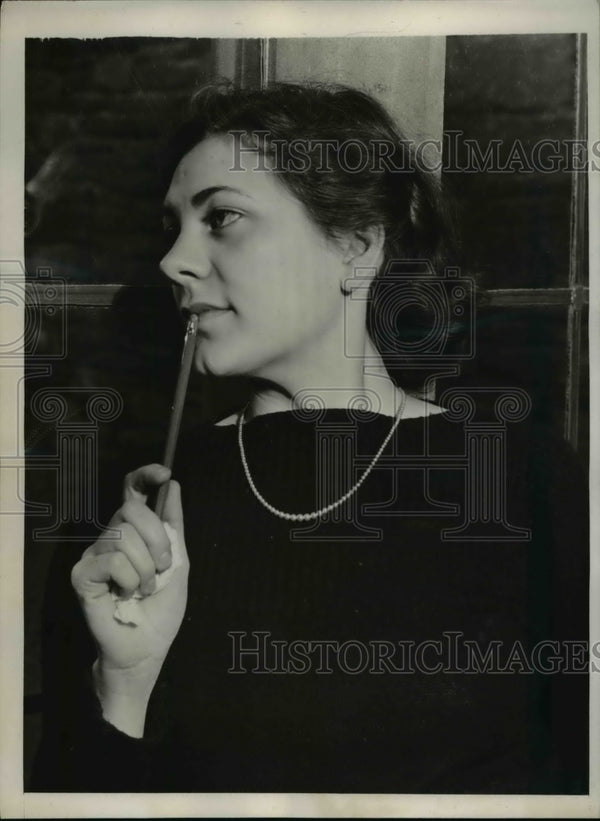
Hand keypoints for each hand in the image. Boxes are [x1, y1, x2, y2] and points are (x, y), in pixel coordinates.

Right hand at [71, 464, 188, 733]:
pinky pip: (111, 560)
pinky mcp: (81, 574)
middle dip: (157, 539)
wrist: (148, 648)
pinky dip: (129, 579)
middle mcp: (111, 537)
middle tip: (162, 568)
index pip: (132, 491)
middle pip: (130, 510)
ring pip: (123, 537)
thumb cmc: (161, 609)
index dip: (145, 475)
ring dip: (145, 568)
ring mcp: (94, 555)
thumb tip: (172, 485)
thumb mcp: (178, 563)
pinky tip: (126, 595)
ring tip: (144, 589)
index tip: (164, 472)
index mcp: (134, 532)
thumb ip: (175, 525)